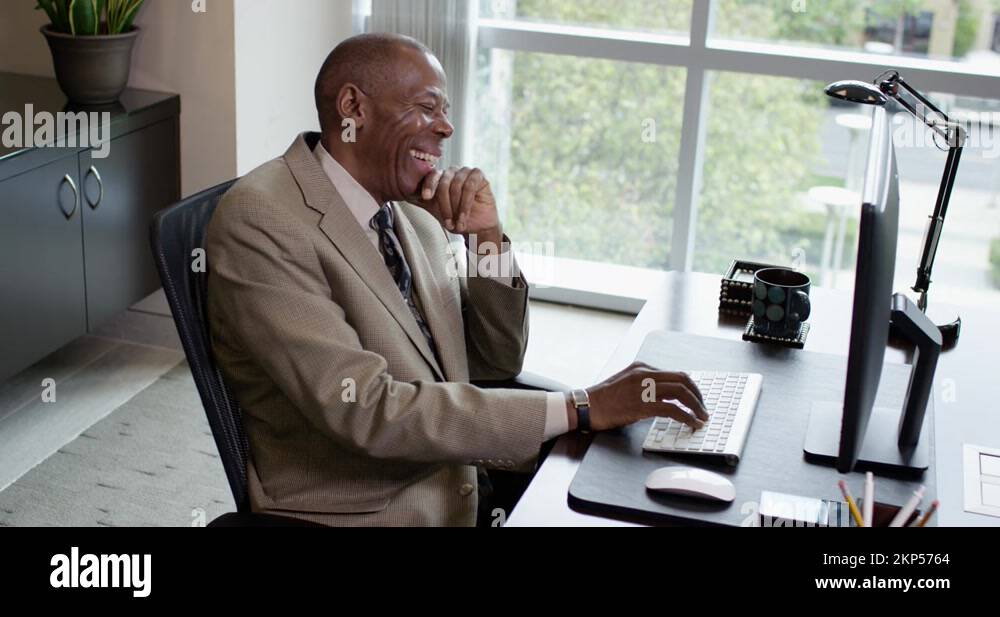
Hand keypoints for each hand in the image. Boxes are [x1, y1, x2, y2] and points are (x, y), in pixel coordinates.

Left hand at [408, 166, 499, 238]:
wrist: (476, 228)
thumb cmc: (455, 218)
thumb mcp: (434, 209)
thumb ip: (420, 200)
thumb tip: (402, 194)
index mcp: (440, 177)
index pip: (431, 176)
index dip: (428, 186)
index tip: (426, 197)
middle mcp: (452, 172)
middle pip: (444, 183)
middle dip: (444, 205)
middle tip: (447, 222)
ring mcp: (465, 172)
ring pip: (456, 185)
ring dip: (456, 208)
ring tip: (457, 223)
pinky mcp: (478, 175)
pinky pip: (469, 186)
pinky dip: (466, 204)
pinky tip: (464, 217)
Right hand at [569, 362, 708, 431]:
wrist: (585, 407)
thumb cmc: (603, 399)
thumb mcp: (625, 383)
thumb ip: (644, 384)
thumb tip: (665, 396)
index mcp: (642, 367)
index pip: (675, 374)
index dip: (690, 388)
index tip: (696, 400)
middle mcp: (645, 374)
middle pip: (682, 380)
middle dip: (698, 396)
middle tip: (704, 409)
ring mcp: (643, 388)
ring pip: (681, 393)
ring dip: (696, 406)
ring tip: (702, 418)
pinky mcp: (642, 405)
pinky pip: (672, 409)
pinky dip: (686, 417)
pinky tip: (691, 424)